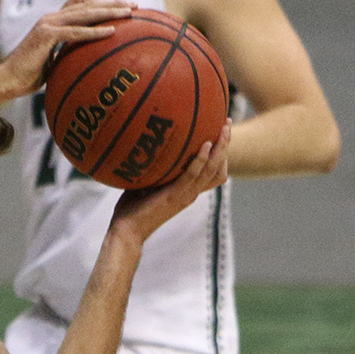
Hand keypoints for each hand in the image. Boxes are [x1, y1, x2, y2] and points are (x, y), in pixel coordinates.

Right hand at [0, 0, 133, 94]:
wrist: (6, 81)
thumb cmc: (28, 78)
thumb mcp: (54, 64)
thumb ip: (68, 57)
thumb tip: (86, 66)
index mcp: (53, 22)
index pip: (82, 4)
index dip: (102, 3)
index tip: (123, 9)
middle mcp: (51, 18)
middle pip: (87, 3)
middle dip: (112, 2)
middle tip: (134, 6)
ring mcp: (47, 24)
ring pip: (84, 13)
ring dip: (108, 12)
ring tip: (128, 14)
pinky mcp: (45, 35)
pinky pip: (75, 32)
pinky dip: (94, 31)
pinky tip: (111, 32)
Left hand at [109, 121, 231, 241]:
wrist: (127, 230)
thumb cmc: (132, 208)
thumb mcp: (148, 183)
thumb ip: (155, 168)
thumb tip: (147, 143)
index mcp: (188, 191)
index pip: (215, 173)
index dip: (221, 154)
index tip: (220, 132)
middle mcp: (191, 193)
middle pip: (219, 168)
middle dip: (225, 145)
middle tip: (227, 123)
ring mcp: (185, 195)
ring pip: (212, 169)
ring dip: (220, 148)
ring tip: (223, 128)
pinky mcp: (175, 196)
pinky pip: (193, 174)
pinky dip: (201, 159)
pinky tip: (205, 143)